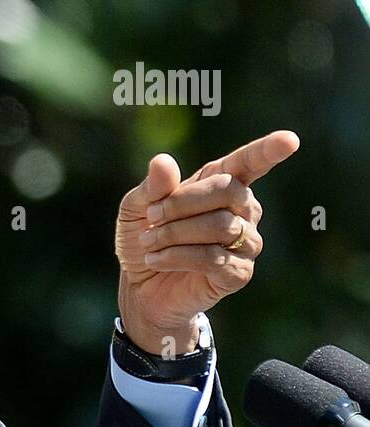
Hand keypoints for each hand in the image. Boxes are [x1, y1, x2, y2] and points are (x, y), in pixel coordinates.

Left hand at [115, 130, 300, 355]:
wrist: (141, 286)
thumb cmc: (145, 238)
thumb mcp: (137, 208)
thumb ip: (152, 187)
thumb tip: (163, 161)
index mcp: (221, 184)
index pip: (249, 163)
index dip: (268, 151)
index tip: (289, 140)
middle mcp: (243, 210)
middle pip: (228, 190)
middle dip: (180, 203)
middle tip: (151, 217)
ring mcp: (247, 243)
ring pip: (220, 226)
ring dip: (174, 233)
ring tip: (149, 243)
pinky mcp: (239, 273)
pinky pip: (214, 258)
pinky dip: (177, 257)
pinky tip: (157, 260)